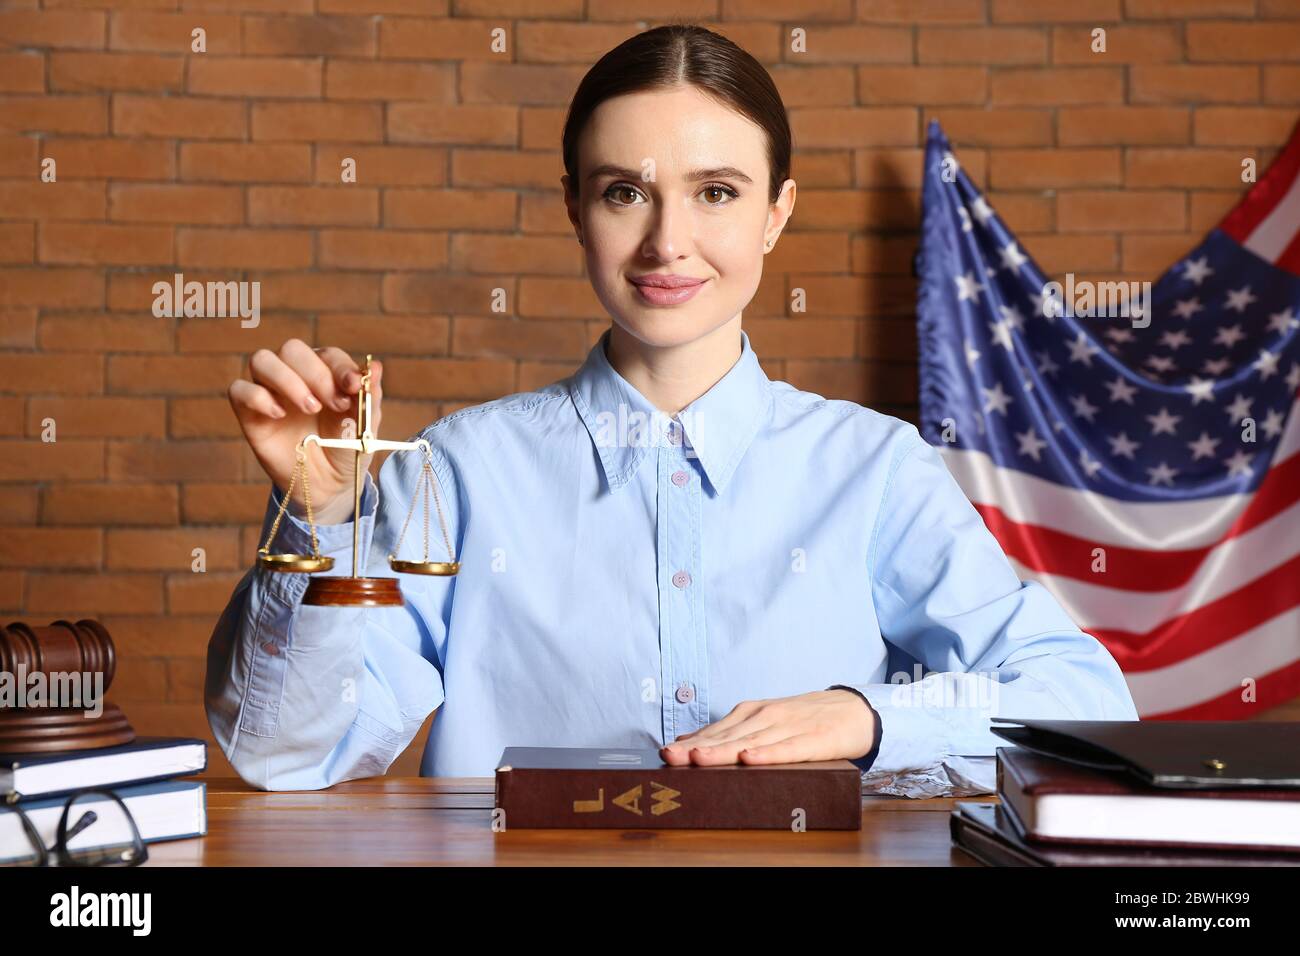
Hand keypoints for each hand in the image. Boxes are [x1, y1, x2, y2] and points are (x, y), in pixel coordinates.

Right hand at [227, 339, 383, 524]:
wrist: (329, 486)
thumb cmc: (347, 449)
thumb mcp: (365, 426)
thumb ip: (368, 396)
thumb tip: (376, 366)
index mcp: (325, 373)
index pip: (328, 354)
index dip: (340, 367)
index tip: (354, 386)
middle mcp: (295, 376)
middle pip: (292, 350)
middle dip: (316, 374)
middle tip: (334, 404)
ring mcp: (270, 392)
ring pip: (262, 360)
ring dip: (287, 379)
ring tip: (310, 407)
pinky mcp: (249, 413)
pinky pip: (239, 390)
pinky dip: (257, 396)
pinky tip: (279, 415)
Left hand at [659, 689, 876, 766]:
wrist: (853, 710)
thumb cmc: (803, 720)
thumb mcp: (765, 722)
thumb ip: (732, 733)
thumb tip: (688, 745)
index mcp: (752, 712)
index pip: (716, 731)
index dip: (690, 743)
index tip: (665, 753)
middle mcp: (765, 716)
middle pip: (727, 736)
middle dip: (696, 748)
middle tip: (670, 757)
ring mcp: (788, 727)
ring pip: (750, 742)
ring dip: (723, 751)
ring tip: (698, 759)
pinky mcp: (812, 740)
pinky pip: (786, 749)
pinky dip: (767, 754)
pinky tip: (750, 759)